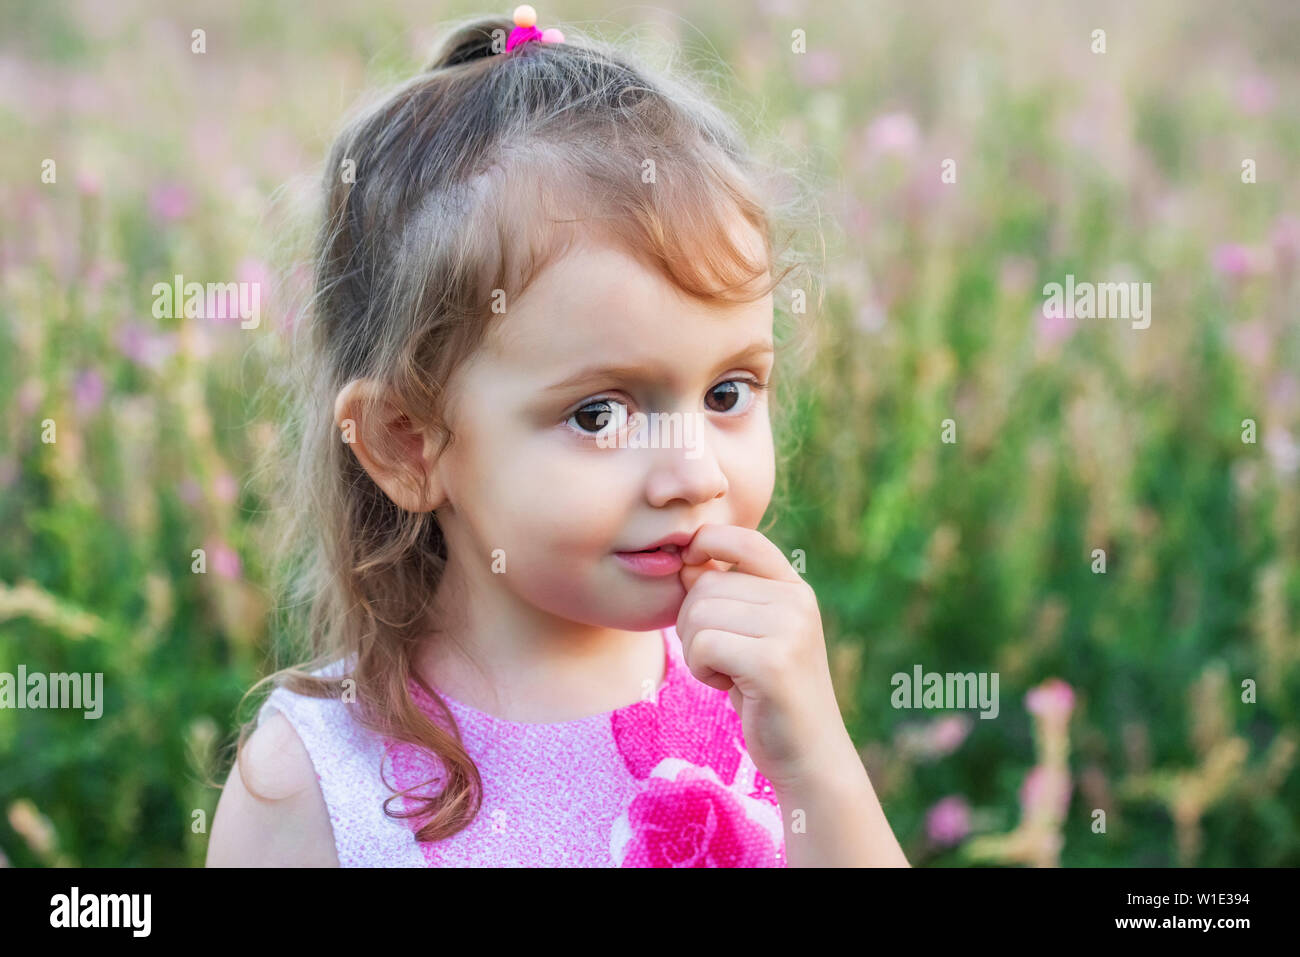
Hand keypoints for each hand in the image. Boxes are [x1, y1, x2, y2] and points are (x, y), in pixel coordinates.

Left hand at [675, 524, 856, 792]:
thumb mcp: (754, 633)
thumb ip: (729, 595)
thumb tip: (685, 560)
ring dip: (696, 650)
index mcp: (794, 588)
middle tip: (720, 657)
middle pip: (704, 585)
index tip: (690, 571)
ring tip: (728, 672)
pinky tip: (730, 687)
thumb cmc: (768, 693)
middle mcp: (797, 600)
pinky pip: (702, 645)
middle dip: (692, 623)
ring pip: (698, 614)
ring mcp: (789, 629)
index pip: (742, 538)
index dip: (705, 544)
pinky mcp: (772, 661)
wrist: (809, 754)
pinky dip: (701, 670)